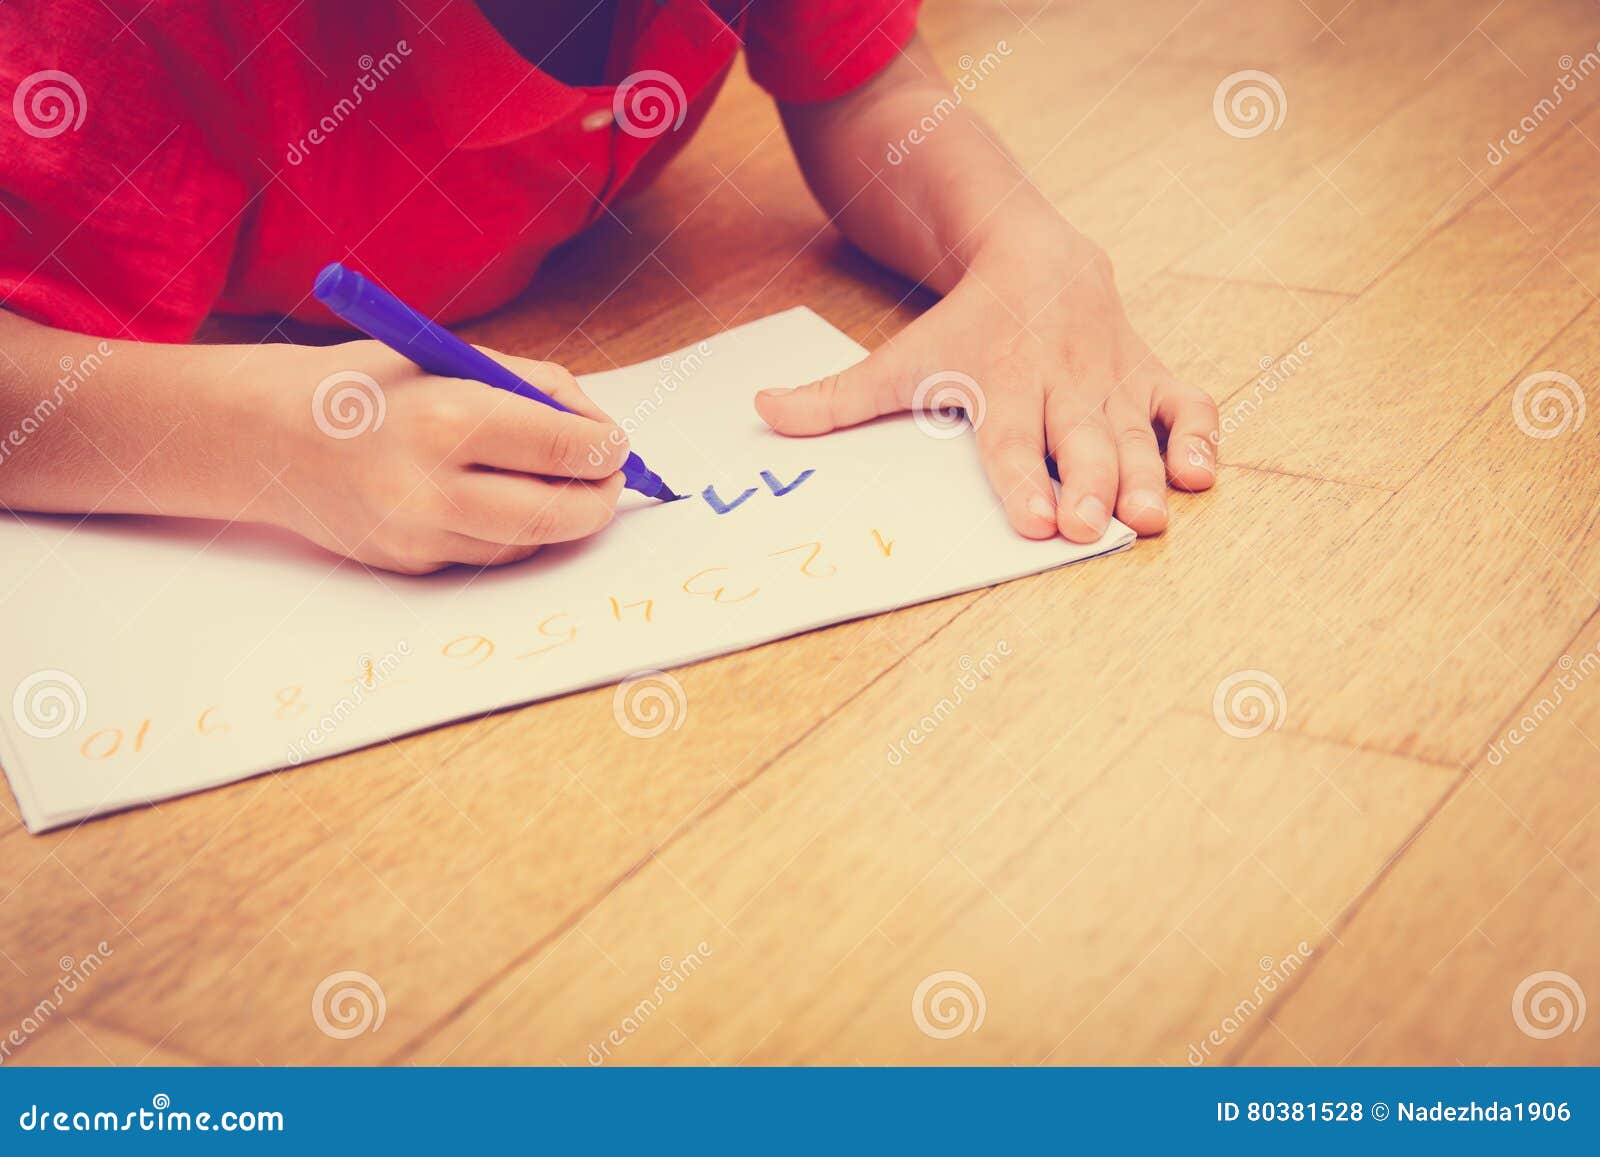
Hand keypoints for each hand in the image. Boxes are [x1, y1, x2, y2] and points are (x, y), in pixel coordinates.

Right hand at [256, 341, 628, 573]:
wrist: (269, 436)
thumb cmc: (371, 385)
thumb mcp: (452, 357)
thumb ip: (537, 388)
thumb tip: (601, 434)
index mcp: (447, 418)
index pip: (565, 448)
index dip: (607, 448)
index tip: (615, 443)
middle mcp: (431, 487)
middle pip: (558, 514)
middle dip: (598, 498)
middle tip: (607, 478)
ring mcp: (418, 536)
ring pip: (528, 542)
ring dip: (556, 515)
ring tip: (553, 480)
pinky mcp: (410, 565)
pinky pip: (488, 555)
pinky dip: (510, 530)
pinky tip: (499, 498)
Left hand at [754, 234, 1218, 541]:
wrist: (1037, 255)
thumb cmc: (962, 326)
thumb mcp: (900, 358)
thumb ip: (836, 397)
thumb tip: (760, 412)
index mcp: (999, 383)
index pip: (1009, 443)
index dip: (1020, 482)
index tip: (1035, 522)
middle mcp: (1060, 384)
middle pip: (1079, 442)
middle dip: (1090, 485)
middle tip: (1095, 528)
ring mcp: (1110, 380)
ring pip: (1136, 432)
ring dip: (1148, 475)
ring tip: (1154, 517)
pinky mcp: (1148, 375)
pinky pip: (1187, 403)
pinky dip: (1201, 436)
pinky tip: (1205, 476)